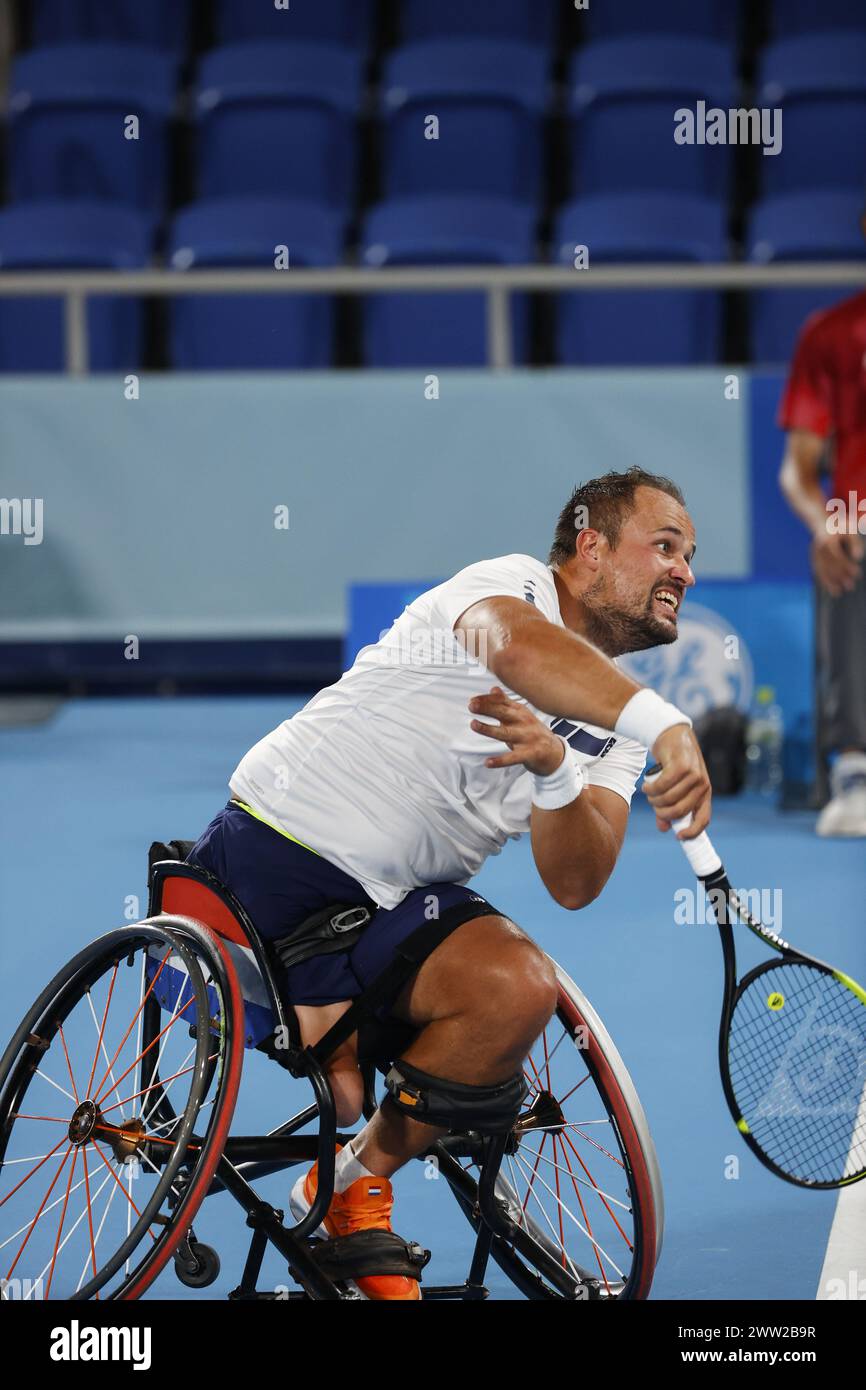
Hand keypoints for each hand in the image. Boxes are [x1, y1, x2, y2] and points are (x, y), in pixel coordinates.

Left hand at [469, 687, 564, 774]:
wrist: (554, 752)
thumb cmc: (532, 731)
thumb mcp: (522, 715)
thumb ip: (506, 703)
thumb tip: (493, 689)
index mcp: (521, 711)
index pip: (502, 702)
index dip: (488, 700)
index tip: (473, 699)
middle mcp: (524, 722)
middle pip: (503, 714)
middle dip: (487, 709)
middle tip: (472, 705)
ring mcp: (527, 738)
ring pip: (505, 733)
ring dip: (489, 729)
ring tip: (474, 724)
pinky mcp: (529, 754)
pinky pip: (512, 758)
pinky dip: (500, 761)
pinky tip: (487, 762)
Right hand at [644, 724, 710, 838]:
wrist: (670, 735)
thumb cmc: (672, 764)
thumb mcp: (674, 787)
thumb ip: (668, 807)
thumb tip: (664, 828)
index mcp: (704, 793)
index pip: (703, 818)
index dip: (693, 831)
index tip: (678, 837)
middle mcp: (702, 785)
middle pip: (680, 810)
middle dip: (662, 811)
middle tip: (653, 804)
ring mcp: (693, 775)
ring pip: (669, 798)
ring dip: (654, 799)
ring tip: (648, 792)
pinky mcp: (681, 766)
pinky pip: (662, 785)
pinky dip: (650, 788)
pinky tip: (646, 785)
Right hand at [810, 530, 862, 596]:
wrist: (820, 523)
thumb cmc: (840, 527)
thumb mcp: (850, 530)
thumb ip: (856, 543)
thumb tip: (859, 558)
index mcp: (828, 539)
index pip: (838, 556)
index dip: (847, 565)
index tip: (857, 573)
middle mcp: (819, 547)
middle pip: (830, 565)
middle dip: (840, 576)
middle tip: (851, 586)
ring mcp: (814, 554)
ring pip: (822, 570)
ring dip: (831, 582)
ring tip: (839, 593)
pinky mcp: (813, 558)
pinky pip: (818, 571)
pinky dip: (824, 581)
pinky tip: (831, 589)